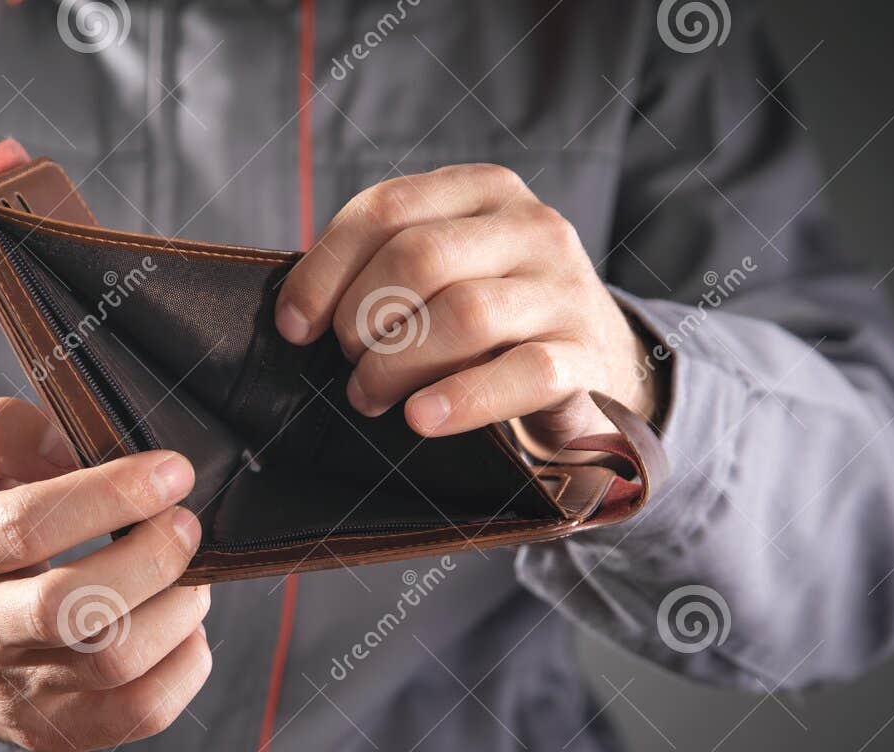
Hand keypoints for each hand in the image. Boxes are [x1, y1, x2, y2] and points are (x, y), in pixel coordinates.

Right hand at [0, 398, 211, 751]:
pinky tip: (181, 627)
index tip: (171, 472)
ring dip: (177, 610)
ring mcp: (17, 687)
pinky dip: (184, 666)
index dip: (113, 495)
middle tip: (185, 525)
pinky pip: (138, 713)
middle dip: (152, 559)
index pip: (30, 525)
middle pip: (75, 607)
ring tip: (188, 574)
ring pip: (115, 662)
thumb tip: (67, 444)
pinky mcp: (52, 728)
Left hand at [274, 164, 660, 452]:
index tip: (293, 326)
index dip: (325, 270)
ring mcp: (565, 290)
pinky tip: (421, 418)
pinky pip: (521, 373)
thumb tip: (296, 311)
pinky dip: (461, 399)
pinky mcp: (586, 356)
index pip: (386, 208)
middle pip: (418, 259)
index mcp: (486, 191)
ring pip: (463, 314)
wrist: (600, 373)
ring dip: (396, 364)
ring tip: (370, 397)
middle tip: (347, 364)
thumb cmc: (496, 325)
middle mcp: (532, 227)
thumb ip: (387, 268)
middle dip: (360, 320)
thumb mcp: (449, 273)